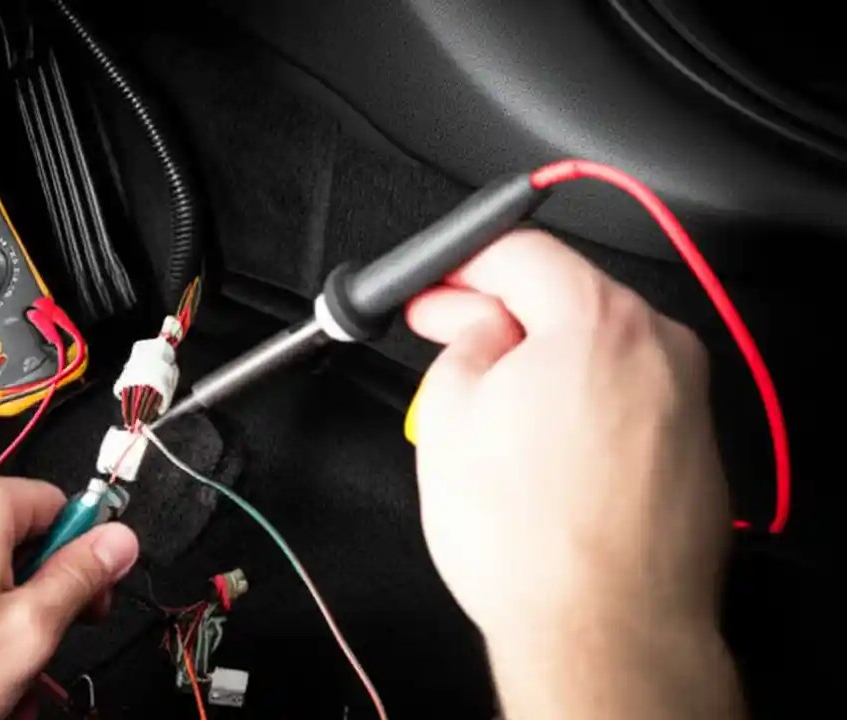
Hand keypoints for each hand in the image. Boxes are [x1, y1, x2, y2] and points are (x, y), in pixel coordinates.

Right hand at [406, 230, 740, 716]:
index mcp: (598, 321)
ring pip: (599, 350)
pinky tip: (539, 449)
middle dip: (501, 313)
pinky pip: (628, 399)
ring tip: (489, 410)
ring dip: (542, 361)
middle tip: (449, 339)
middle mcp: (659, 349)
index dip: (461, 266)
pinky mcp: (695, 450)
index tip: (435, 290)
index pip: (522, 250)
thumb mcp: (447, 417)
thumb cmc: (531, 542)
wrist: (602, 632)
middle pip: (569, 296)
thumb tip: (475, 328)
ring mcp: (687, 400)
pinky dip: (581, 403)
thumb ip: (460, 343)